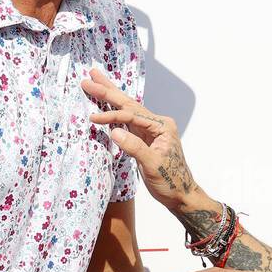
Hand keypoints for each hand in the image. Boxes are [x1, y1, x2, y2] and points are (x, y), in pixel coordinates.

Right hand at [82, 67, 198, 210]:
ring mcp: (149, 130)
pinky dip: (113, 111)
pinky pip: (126, 120)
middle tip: (91, 76)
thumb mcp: (153, 165)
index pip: (132, 116)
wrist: (180, 194)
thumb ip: (135, 147)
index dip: (112, 116)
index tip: (93, 118)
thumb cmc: (171, 181)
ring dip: (110, 96)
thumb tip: (114, 132)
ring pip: (126, 109)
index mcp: (162, 126)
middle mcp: (156, 123)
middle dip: (108, 90)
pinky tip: (106, 102)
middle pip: (128, 104)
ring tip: (96, 80)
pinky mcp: (143, 138)